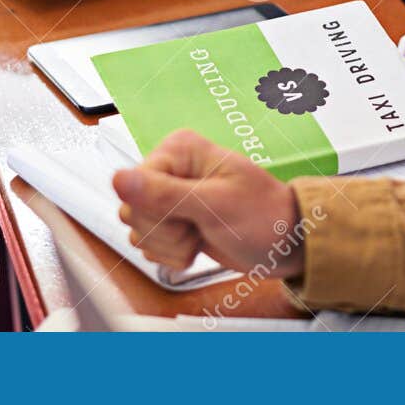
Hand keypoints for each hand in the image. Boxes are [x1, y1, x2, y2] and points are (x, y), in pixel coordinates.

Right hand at [113, 130, 303, 278]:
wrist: (286, 244)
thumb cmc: (264, 217)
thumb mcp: (215, 205)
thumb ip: (164, 193)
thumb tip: (118, 178)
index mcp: (178, 150)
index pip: (133, 186)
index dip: (156, 212)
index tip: (188, 216)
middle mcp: (170, 169)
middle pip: (131, 209)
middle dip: (164, 231)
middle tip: (199, 226)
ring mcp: (170, 196)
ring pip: (137, 229)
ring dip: (169, 245)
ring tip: (201, 234)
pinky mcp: (173, 221)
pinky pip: (148, 243)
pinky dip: (171, 253)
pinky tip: (196, 244)